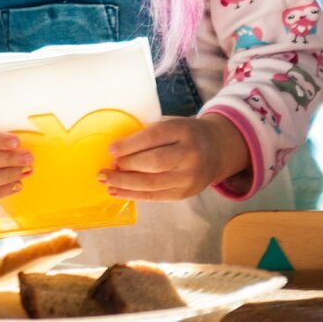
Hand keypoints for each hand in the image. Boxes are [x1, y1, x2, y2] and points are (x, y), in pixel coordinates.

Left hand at [100, 115, 249, 200]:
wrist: (217, 150)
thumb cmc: (185, 134)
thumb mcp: (173, 125)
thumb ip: (150, 136)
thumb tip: (116, 152)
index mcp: (185, 130)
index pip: (154, 137)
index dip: (130, 144)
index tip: (111, 149)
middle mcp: (190, 154)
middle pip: (154, 163)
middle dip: (126, 166)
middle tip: (106, 168)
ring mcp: (188, 177)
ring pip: (152, 184)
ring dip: (124, 183)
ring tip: (106, 180)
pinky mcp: (184, 193)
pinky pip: (155, 197)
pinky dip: (132, 194)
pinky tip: (116, 191)